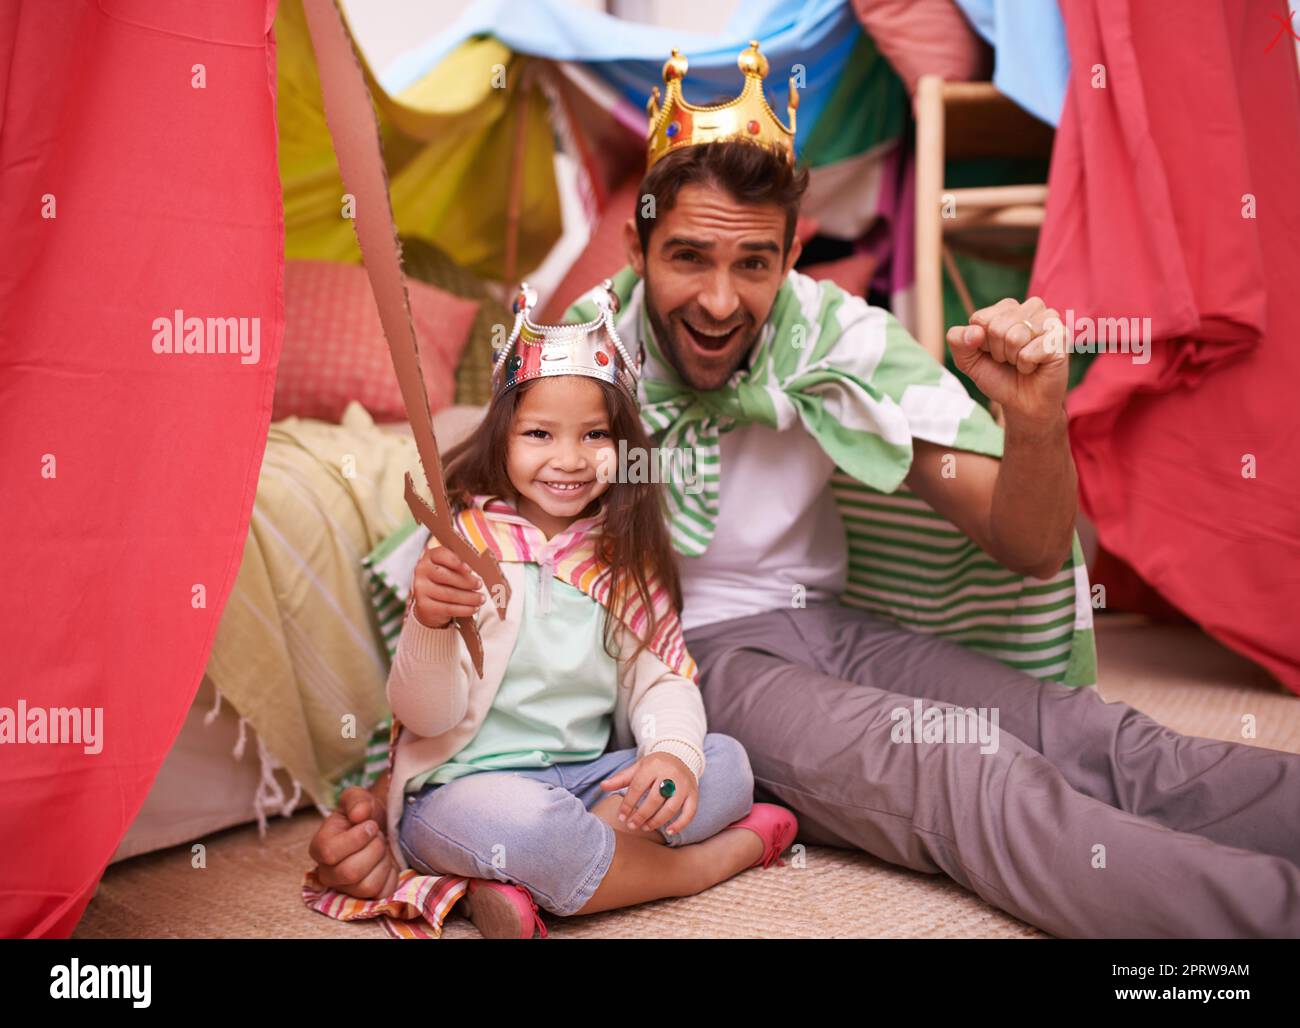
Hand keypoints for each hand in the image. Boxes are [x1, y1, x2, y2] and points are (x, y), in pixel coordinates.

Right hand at [307, 774, 398, 899]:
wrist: (380, 828)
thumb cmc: (364, 815)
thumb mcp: (358, 798)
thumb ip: (356, 800)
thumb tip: (359, 814)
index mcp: (319, 847)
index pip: (329, 852)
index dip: (356, 838)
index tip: (371, 825)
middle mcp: (328, 873)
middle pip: (350, 872)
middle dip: (373, 849)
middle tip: (378, 836)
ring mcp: (347, 888)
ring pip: (367, 886)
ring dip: (383, 861)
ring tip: (382, 848)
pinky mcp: (367, 896)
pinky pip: (382, 892)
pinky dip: (391, 873)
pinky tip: (386, 861)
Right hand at [411, 543, 483, 628]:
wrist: (428, 602)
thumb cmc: (445, 580)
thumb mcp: (450, 568)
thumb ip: (461, 565)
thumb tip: (480, 569)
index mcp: (430, 557)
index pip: (441, 555)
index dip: (456, 562)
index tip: (470, 569)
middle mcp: (421, 571)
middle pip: (446, 576)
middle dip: (467, 582)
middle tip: (480, 585)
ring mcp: (420, 589)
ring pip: (449, 594)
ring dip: (469, 598)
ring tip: (481, 599)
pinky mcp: (424, 606)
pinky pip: (448, 608)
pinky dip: (464, 609)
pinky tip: (474, 608)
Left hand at [600, 752, 697, 835]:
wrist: (680, 756)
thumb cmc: (654, 765)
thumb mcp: (637, 768)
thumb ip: (621, 779)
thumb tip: (602, 786)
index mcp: (654, 765)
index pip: (638, 787)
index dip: (628, 804)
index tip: (622, 817)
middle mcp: (671, 773)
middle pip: (655, 798)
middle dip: (641, 815)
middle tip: (632, 826)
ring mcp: (684, 784)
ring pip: (671, 807)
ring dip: (657, 821)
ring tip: (644, 827)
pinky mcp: (694, 793)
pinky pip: (690, 812)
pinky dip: (681, 824)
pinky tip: (669, 832)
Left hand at [946, 296, 1069, 425]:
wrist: (1023, 402)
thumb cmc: (998, 376)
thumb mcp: (968, 360)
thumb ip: (958, 341)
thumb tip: (974, 332)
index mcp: (1006, 307)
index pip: (980, 319)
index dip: (980, 343)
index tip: (991, 352)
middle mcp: (1030, 307)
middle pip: (996, 327)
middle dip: (998, 352)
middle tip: (1009, 360)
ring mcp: (1048, 320)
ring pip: (1015, 336)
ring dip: (1013, 358)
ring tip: (1022, 361)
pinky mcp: (1061, 337)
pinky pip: (1030, 352)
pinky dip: (1027, 365)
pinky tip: (1035, 365)